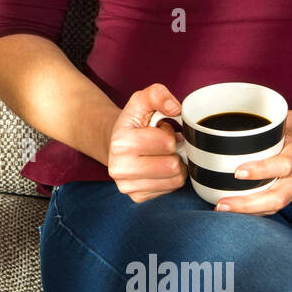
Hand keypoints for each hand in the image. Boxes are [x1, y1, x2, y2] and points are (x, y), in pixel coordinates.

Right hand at [106, 83, 186, 202]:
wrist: (115, 145)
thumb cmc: (133, 123)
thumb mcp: (142, 101)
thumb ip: (158, 94)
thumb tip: (175, 108)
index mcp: (121, 143)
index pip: (167, 143)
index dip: (170, 133)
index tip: (160, 130)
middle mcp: (120, 168)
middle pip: (172, 166)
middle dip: (174, 152)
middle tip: (164, 145)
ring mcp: (127, 186)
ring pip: (175, 180)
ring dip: (176, 165)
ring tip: (163, 156)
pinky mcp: (137, 197)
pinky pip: (170, 190)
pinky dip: (170, 178)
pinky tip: (159, 168)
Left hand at [214, 108, 291, 214]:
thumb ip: (269, 128)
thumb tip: (237, 128)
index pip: (282, 165)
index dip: (260, 170)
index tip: (238, 171)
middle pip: (276, 198)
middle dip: (247, 205)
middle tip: (222, 205)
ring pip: (276, 206)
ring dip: (249, 211)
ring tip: (223, 209)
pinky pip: (277, 204)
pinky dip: (258, 208)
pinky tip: (239, 209)